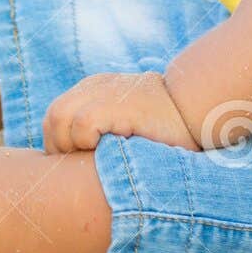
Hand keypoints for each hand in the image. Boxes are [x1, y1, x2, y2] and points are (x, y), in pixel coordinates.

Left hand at [42, 71, 199, 154]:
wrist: (198, 108)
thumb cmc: (169, 127)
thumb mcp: (129, 120)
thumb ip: (106, 129)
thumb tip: (82, 162)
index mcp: (95, 89)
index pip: (56, 116)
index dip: (60, 143)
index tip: (76, 163)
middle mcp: (95, 86)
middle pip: (52, 117)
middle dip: (59, 146)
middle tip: (81, 165)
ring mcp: (104, 91)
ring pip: (59, 118)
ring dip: (71, 144)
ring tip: (93, 159)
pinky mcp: (116, 103)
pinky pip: (81, 124)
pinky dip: (86, 142)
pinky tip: (106, 151)